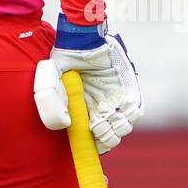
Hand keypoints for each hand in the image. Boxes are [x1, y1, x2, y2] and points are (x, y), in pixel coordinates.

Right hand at [33, 14, 142, 152]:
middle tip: (99, 129)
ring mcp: (115, 100)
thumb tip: (66, 124)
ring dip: (119, 128)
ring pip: (124, 126)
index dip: (95, 146)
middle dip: (107, 138)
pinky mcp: (128, 89)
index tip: (92, 147)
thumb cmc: (66, 59)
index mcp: (83, 111)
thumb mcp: (51, 78)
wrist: (83, 40)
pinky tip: (122, 109)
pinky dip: (131, 115)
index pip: (93, 138)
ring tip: (109, 118)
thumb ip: (51, 101)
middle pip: (110, 136)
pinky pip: (136, 110)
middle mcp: (100, 108)